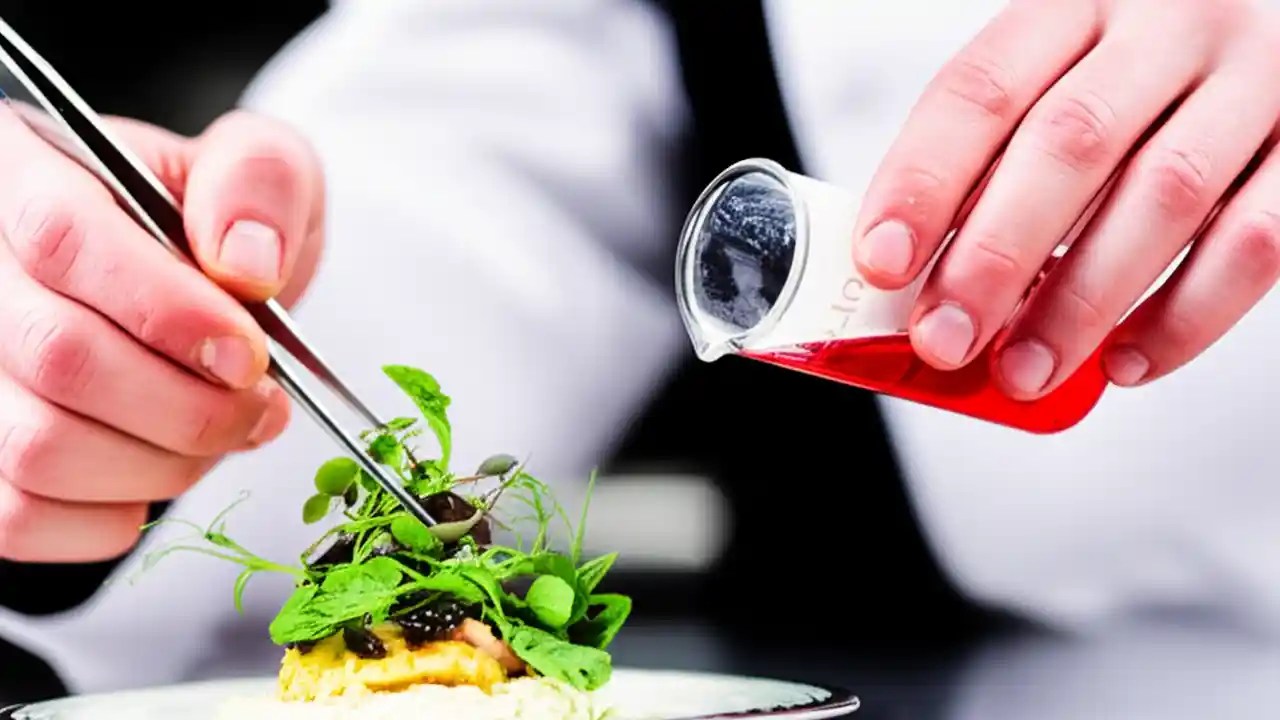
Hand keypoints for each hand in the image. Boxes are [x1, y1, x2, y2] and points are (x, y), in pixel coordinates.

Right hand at [0, 109, 323, 562]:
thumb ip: (259, 182)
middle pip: (57, 357)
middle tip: (259, 406)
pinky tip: (158, 471)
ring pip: (36, 448)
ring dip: (163, 464)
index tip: (249, 356)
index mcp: (30, 171)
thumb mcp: (260, 169)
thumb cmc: (214, 228)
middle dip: (190, 405)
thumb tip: (248, 259)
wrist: (198, 290)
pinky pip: (18, 516)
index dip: (167, 311)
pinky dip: (110, 516)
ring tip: (222, 434)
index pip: (63, 238)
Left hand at [853, 0, 1279, 398]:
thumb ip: (997, 159)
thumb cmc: (1137, 75)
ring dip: (1082, 302)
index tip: (882, 263)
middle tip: (945, 337)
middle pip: (1068, 143)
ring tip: (1023, 371)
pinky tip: (1125, 361)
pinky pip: (1257, 242)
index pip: (981, 90)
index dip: (922, 181)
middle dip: (995, 257)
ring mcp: (1254, 80)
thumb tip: (922, 280)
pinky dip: (1185, 316)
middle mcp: (1168, 27)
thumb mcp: (1059, 78)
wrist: (1274, 16)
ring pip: (1163, 196)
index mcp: (1076, 4)